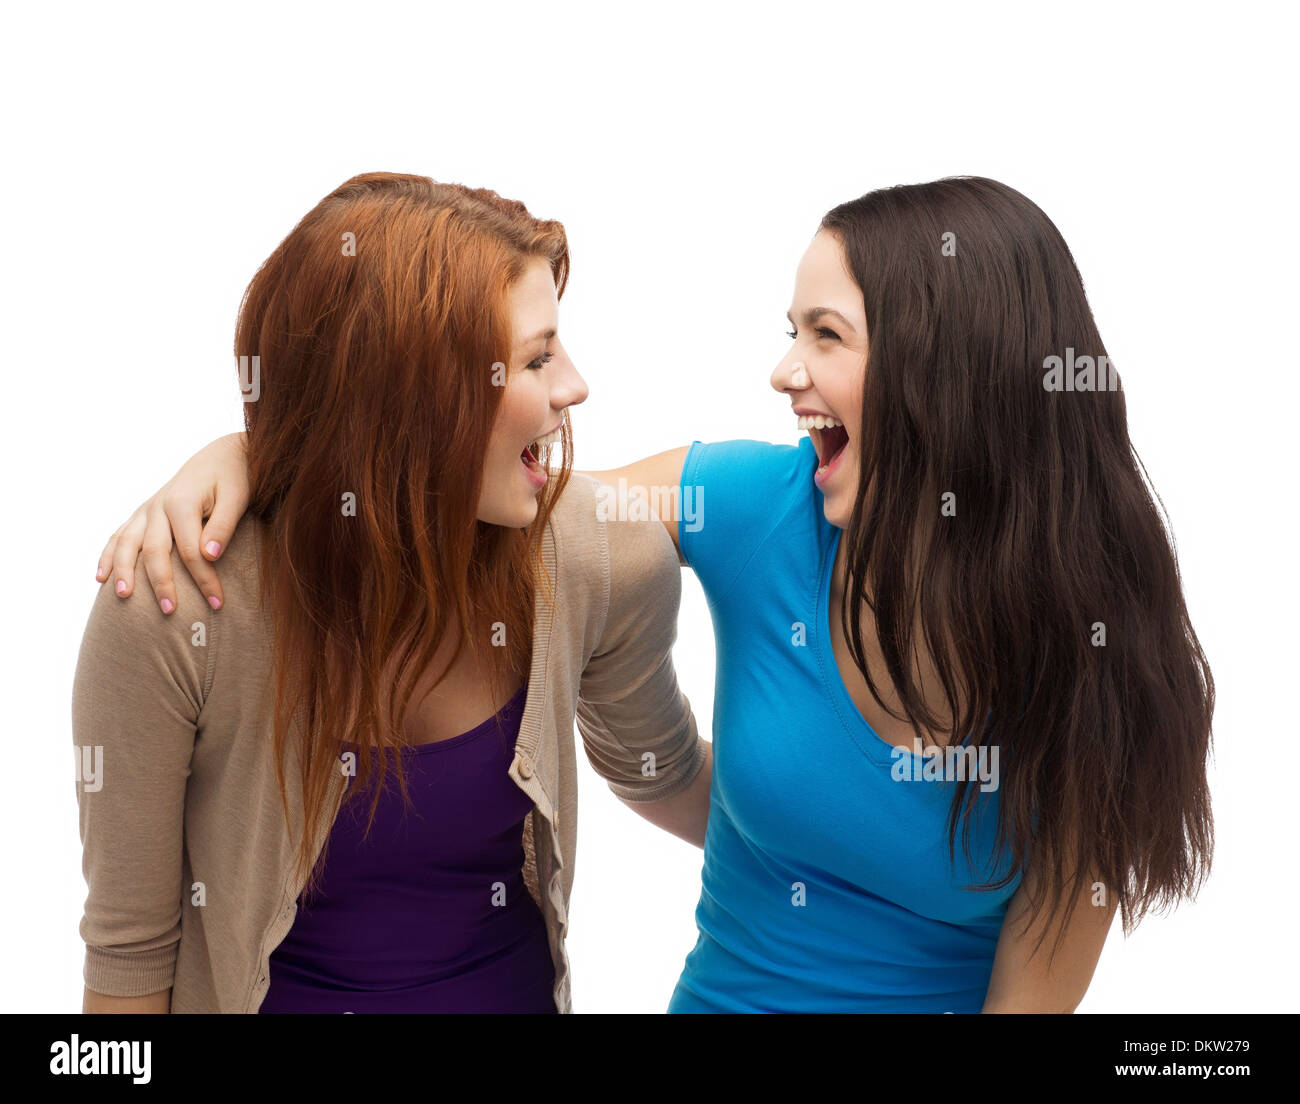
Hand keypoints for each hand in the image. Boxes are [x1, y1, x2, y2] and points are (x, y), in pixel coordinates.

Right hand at [95, 433, 250, 612]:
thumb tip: (210, 555)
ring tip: (123, 597)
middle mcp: (159, 506)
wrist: (221, 456)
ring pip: (128, 543)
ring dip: (124, 570)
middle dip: (162, 583)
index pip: (191, 551)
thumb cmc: (234, 478)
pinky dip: (109, 555)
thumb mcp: (237, 498)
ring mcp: (147, 510)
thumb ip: (223, 526)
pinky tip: (101, 577)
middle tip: (170, 612)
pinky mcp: (143, 514)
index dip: (204, 579)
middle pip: (155, 551)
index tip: (217, 603)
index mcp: (183, 503)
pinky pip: (119, 535)